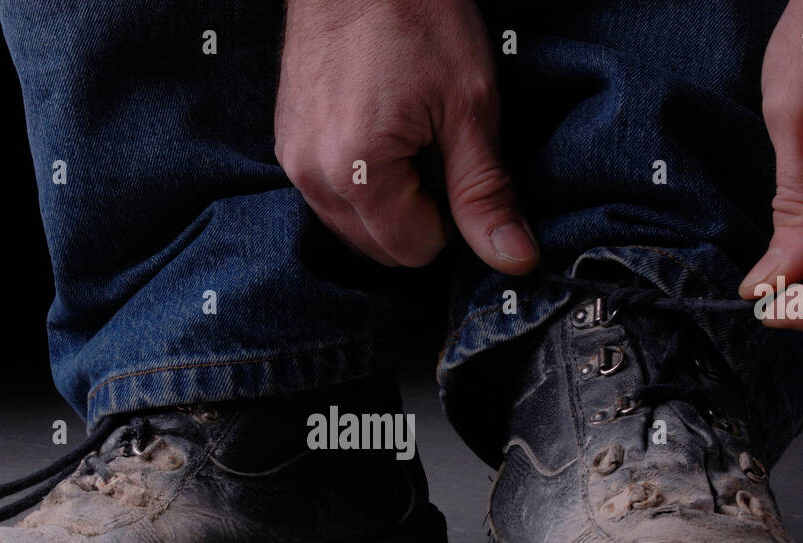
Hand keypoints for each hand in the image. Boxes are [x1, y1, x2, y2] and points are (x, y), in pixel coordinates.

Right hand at [274, 0, 538, 273]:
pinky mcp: (288, 147)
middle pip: (381, 249)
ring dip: (390, 205)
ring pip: (355, 230)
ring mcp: (293, 162)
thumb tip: (514, 259)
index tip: (457, 164)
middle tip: (435, 150)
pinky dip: (363, 186)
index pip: (415, 250)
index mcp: (357, 173)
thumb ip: (485, 193)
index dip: (451, 219)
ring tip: (408, 139)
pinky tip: (380, 135)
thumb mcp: (469, 106)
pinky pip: (332, 199)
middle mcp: (313, 177)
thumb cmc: (416, 15)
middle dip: (418, 216)